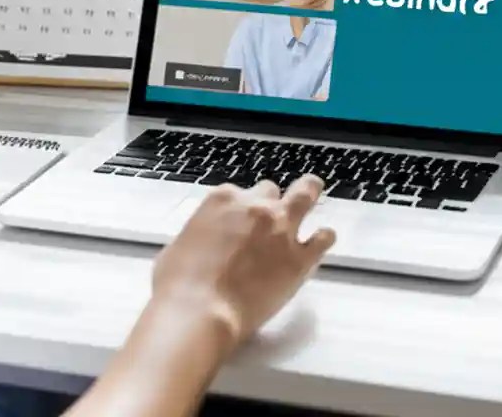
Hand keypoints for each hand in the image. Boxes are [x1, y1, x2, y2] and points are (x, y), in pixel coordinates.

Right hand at [151, 175, 336, 352]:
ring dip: (308, 194)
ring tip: (312, 193)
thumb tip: (202, 246)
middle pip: (271, 191)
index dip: (241, 208)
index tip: (240, 220)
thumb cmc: (178, 285)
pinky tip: (324, 239)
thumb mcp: (178, 247)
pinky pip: (323, 238)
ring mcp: (281, 230)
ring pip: (305, 196)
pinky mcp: (299, 258)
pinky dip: (324, 237)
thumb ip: (199, 237)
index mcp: (222, 200)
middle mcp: (256, 208)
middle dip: (272, 200)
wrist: (199, 311)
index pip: (239, 193)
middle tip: (274, 210)